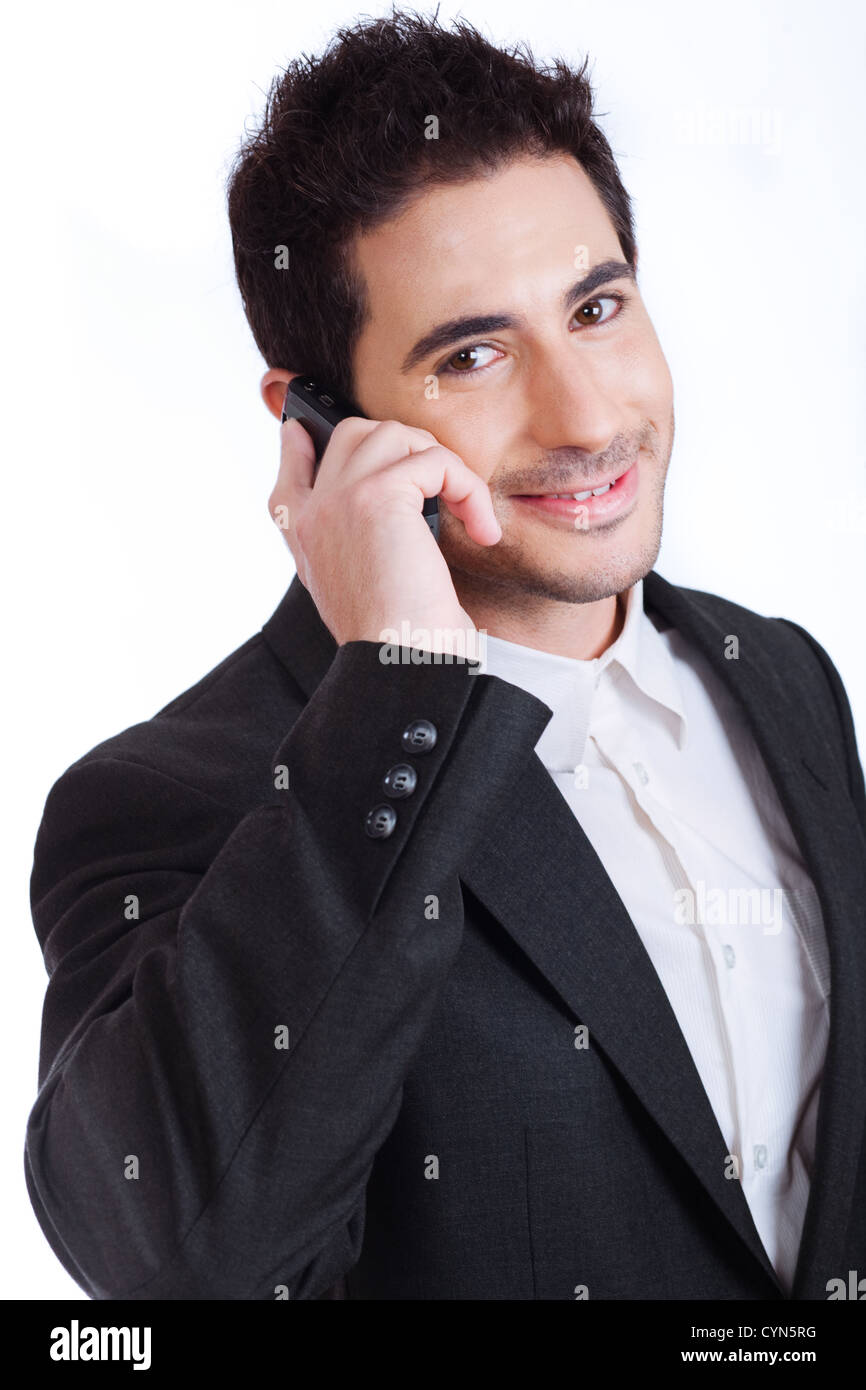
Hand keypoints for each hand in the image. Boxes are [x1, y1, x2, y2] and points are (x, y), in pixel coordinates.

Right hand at [269, 396, 499, 653]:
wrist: (399, 665)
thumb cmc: (394, 636)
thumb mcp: (361, 585)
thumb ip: (355, 538)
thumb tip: (376, 501)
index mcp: (302, 533)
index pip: (293, 462)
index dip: (308, 442)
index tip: (316, 431)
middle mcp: (311, 511)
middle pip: (354, 434)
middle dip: (406, 448)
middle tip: (439, 485)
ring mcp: (338, 498)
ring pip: (395, 436)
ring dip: (442, 465)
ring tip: (462, 508)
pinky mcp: (376, 497)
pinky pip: (435, 461)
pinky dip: (469, 489)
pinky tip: (481, 528)